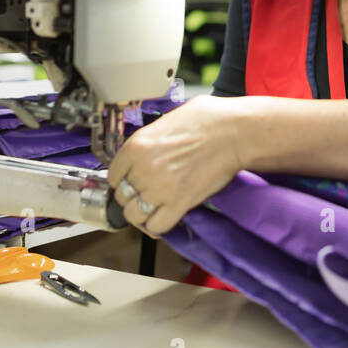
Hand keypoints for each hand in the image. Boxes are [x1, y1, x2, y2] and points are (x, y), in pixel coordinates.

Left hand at [107, 95, 247, 237]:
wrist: (235, 132)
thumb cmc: (208, 120)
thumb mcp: (167, 121)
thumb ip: (150, 140)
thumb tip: (147, 150)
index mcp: (137, 146)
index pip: (113, 175)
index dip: (122, 180)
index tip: (131, 182)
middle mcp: (143, 169)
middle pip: (122, 197)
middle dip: (132, 197)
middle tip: (145, 194)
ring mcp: (160, 189)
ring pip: (134, 216)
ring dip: (142, 215)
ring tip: (153, 209)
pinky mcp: (180, 204)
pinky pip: (157, 226)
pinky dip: (159, 226)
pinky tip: (164, 218)